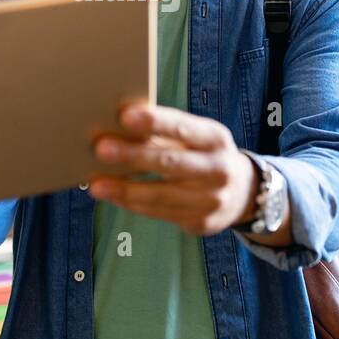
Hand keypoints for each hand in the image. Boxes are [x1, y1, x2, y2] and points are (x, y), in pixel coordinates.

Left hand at [86, 102, 256, 235]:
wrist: (242, 193)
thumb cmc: (204, 155)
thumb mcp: (197, 138)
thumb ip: (164, 133)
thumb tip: (118, 125)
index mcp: (216, 139)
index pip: (183, 127)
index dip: (155, 122)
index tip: (125, 115)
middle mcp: (218, 169)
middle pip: (170, 162)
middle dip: (133, 156)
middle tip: (100, 148)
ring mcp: (212, 200)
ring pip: (161, 195)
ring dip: (124, 189)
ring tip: (96, 184)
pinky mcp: (201, 223)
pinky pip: (159, 213)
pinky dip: (132, 203)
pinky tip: (112, 195)